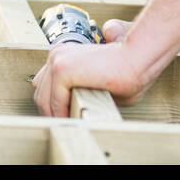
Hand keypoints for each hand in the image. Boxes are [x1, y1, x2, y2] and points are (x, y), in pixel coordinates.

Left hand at [31, 21, 150, 117]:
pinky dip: (63, 115)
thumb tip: (77, 101)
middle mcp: (58, 54)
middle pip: (41, 91)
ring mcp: (58, 60)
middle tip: (66, 123)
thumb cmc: (127, 69)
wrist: (138, 58)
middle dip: (52, 111)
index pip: (46, 82)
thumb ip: (83, 85)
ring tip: (70, 125)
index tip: (66, 113)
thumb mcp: (99, 77)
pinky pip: (55, 102)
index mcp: (65, 53)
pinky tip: (74, 121)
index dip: (54, 101)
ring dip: (57, 116)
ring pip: (45, 99)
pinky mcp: (62, 69)